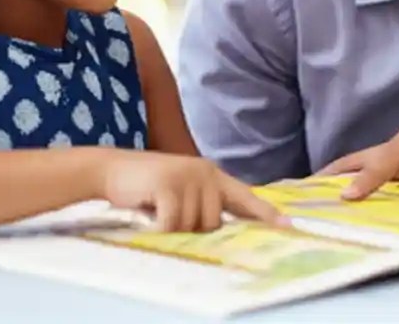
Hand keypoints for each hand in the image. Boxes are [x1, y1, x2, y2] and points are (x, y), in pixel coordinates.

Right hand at [100, 151, 283, 231]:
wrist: (110, 169)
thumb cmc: (146, 186)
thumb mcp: (181, 190)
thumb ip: (203, 203)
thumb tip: (220, 229)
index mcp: (212, 174)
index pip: (245, 195)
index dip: (265, 213)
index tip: (287, 226)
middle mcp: (205, 172)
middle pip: (214, 222)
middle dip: (192, 229)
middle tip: (168, 216)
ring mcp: (187, 176)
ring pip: (193, 225)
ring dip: (173, 228)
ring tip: (156, 212)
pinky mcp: (169, 185)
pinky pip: (173, 223)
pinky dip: (161, 229)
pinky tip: (150, 220)